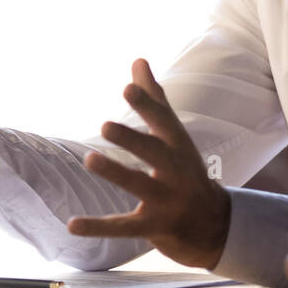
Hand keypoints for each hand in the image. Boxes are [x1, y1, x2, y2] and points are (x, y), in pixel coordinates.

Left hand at [66, 59, 231, 268]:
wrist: (216, 226)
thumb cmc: (188, 172)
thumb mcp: (175, 136)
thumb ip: (154, 99)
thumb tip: (138, 60)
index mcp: (178, 145)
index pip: (163, 121)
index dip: (146, 104)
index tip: (128, 87)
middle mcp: (176, 171)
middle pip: (154, 152)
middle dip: (131, 139)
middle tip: (105, 125)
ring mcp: (167, 200)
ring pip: (139, 185)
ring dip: (115, 173)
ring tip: (88, 159)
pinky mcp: (154, 227)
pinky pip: (124, 227)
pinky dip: (98, 226)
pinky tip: (71, 224)